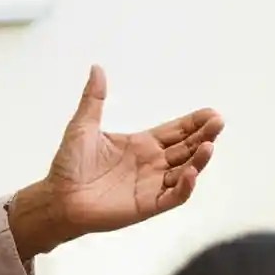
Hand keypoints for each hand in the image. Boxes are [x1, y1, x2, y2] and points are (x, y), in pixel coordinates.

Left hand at [46, 65, 223, 236]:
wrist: (57, 198)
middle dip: (204, 136)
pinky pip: (172, 197)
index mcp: (141, 145)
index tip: (211, 113)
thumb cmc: (68, 165)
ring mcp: (151, 186)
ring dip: (199, 160)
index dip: (194, 123)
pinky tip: (191, 173)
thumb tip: (97, 67)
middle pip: (186, 149)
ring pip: (185, 172)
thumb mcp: (83, 126)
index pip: (176, 132)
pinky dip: (184, 187)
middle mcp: (151, 165)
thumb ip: (94, 99)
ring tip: (209, 145)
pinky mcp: (147, 206)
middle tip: (218, 123)